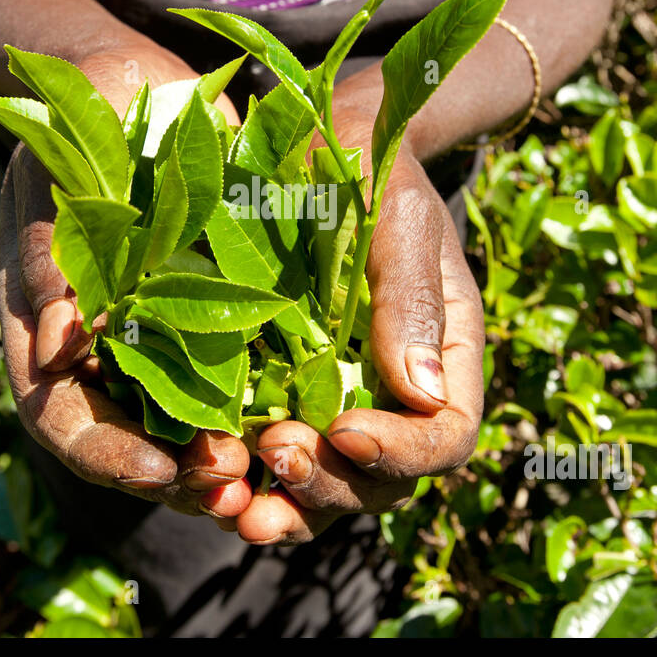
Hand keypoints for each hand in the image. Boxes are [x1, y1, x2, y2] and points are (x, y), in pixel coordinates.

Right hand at [0, 45, 250, 517]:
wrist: (143, 81)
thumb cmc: (93, 105)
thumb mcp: (67, 160)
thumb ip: (53, 245)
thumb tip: (63, 343)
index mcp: (42, 314)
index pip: (55, 410)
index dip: (101, 450)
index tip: (158, 469)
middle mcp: (90, 342)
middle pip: (118, 441)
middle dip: (170, 477)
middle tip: (231, 489)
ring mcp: (147, 337)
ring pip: (170, 431)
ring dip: (214, 466)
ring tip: (267, 484)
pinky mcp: (201, 323)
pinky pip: (221, 390)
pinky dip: (250, 422)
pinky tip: (292, 439)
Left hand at [233, 100, 485, 544]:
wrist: (321, 147)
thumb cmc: (371, 172)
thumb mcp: (397, 219)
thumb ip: (409, 297)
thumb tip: (425, 394)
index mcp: (445, 356)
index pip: (444, 435)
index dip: (403, 451)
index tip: (347, 431)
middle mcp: (396, 394)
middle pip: (385, 480)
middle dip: (335, 484)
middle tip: (279, 454)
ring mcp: (342, 402)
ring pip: (331, 486)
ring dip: (290, 507)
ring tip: (239, 510)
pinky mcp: (285, 398)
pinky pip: (276, 461)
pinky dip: (249, 482)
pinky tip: (212, 481)